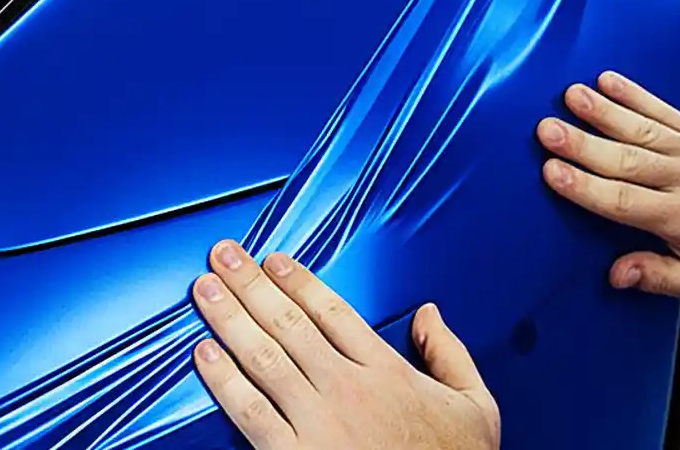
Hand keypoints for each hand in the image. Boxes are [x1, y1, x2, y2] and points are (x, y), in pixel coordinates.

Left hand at [191, 241, 499, 449]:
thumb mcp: (475, 407)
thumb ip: (451, 354)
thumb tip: (430, 314)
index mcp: (387, 372)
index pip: (333, 311)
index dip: (298, 280)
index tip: (273, 260)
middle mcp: (348, 389)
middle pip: (289, 323)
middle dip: (250, 284)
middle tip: (223, 255)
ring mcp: (318, 423)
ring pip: (264, 358)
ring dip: (229, 319)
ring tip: (205, 290)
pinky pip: (250, 412)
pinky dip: (223, 381)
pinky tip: (204, 354)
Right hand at [537, 71, 679, 307]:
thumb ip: (659, 277)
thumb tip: (616, 273)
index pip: (623, 201)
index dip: (584, 187)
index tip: (551, 172)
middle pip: (625, 159)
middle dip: (581, 143)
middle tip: (547, 129)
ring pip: (641, 128)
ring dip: (601, 110)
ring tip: (569, 95)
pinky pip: (665, 112)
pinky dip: (635, 95)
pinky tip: (609, 81)